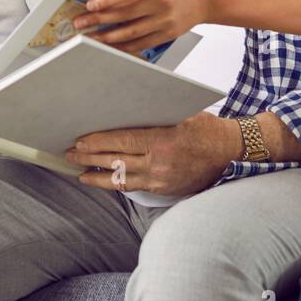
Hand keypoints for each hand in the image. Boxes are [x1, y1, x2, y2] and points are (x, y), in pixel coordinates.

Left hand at [65, 111, 239, 195]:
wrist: (230, 153)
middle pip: (116, 161)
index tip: (80, 141)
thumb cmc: (206, 128)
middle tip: (70, 154)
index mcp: (163, 139)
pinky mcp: (164, 190)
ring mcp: (161, 180)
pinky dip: (116, 183)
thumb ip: (153, 115)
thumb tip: (123, 110)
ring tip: (80, 172)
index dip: (97, 142)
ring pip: (121, 179)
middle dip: (89, 158)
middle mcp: (160, 163)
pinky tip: (104, 181)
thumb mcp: (181, 113)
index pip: (121, 141)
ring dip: (97, 176)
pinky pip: (134, 187)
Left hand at [70, 0, 210, 56]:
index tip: (90, 5)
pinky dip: (123, 46)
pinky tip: (109, 46)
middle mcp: (162, 2)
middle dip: (99, 20)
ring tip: (89, 37)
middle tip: (79, 23)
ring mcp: (165, 21)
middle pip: (125, 14)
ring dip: (107, 36)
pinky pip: (141, 43)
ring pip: (131, 32)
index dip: (108, 0)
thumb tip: (104, 2)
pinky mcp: (167, 35)